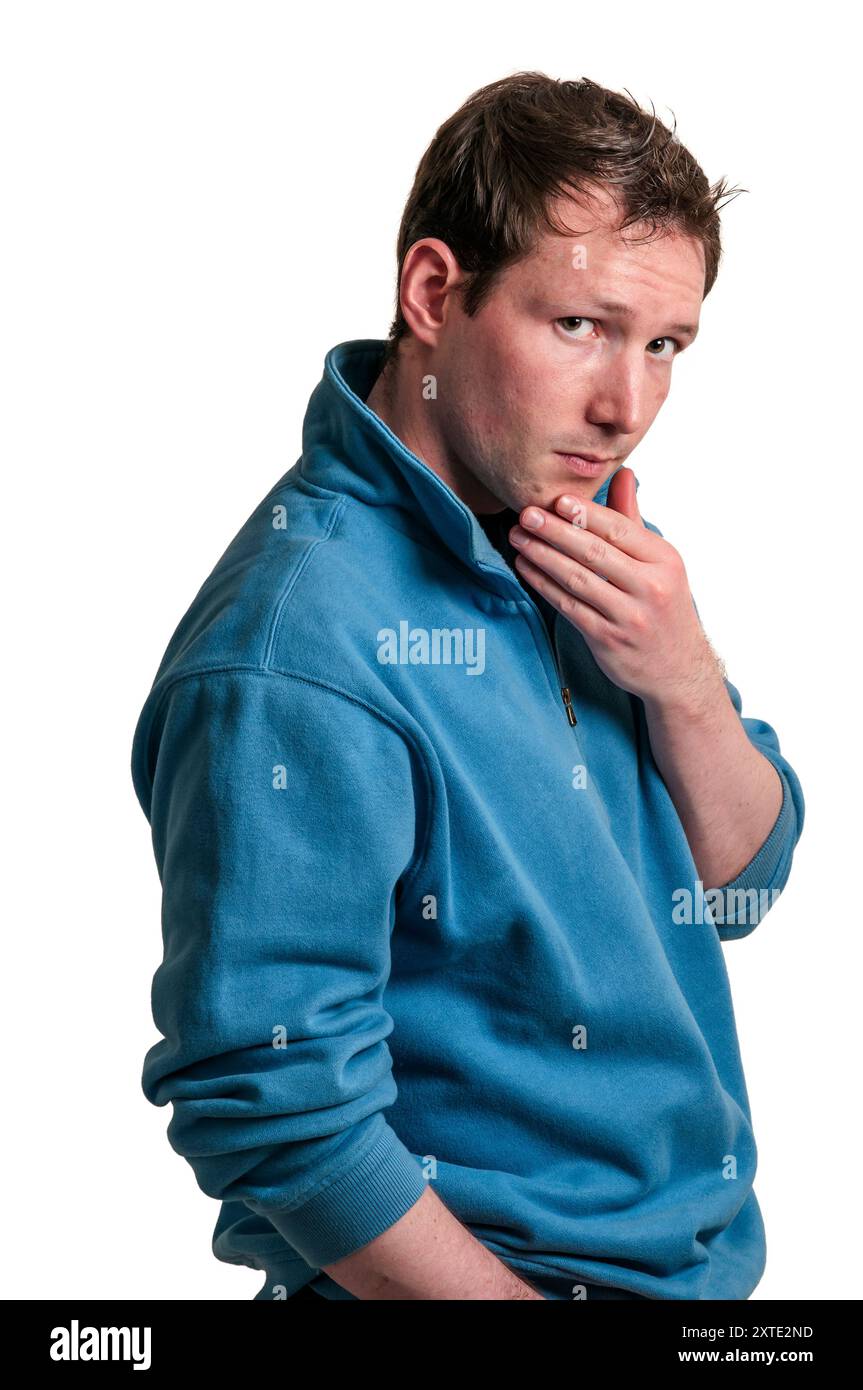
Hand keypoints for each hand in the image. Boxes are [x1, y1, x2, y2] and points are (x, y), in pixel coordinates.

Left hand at [508, 467, 719, 708]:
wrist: (677, 669)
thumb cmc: (663, 606)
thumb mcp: (660, 562)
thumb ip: (634, 519)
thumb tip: (623, 473)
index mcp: (665, 560)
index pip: (620, 530)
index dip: (587, 514)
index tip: (557, 499)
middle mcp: (650, 587)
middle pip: (595, 552)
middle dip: (556, 531)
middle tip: (526, 513)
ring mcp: (629, 616)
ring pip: (577, 579)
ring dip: (542, 556)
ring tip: (518, 537)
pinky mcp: (608, 639)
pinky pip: (569, 606)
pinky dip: (544, 585)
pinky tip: (526, 568)